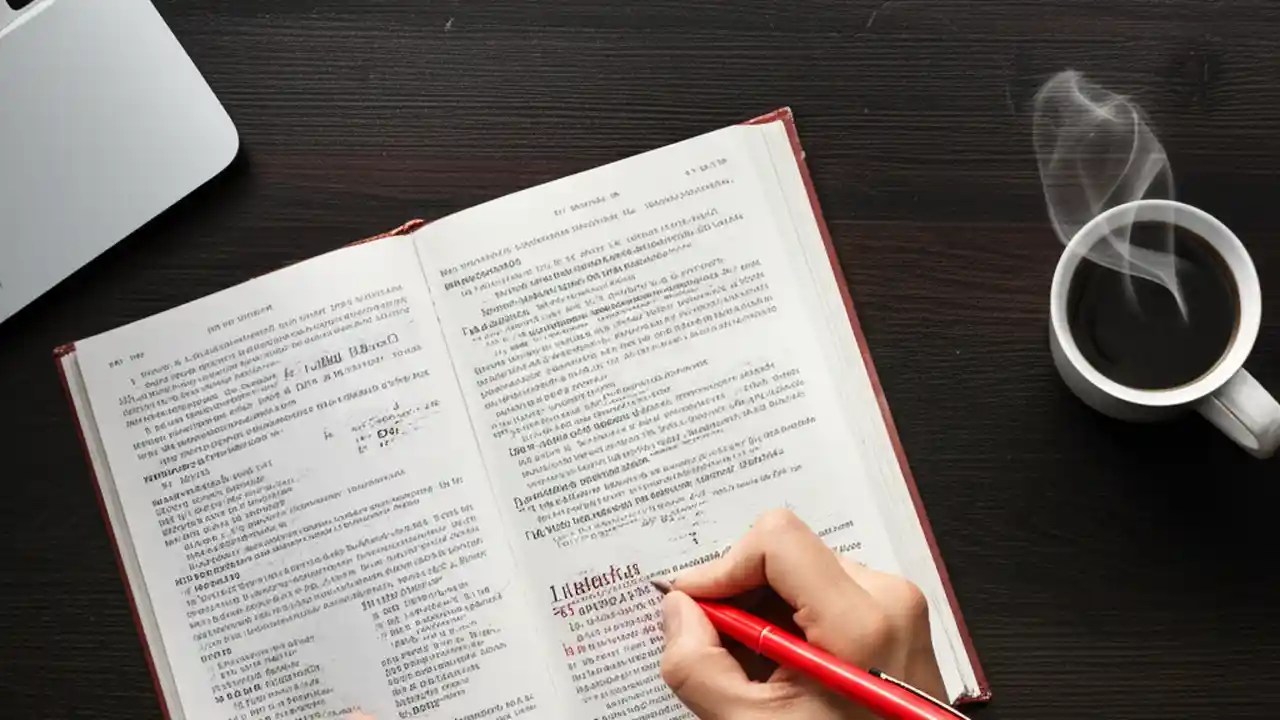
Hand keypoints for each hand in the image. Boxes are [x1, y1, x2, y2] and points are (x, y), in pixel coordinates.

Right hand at [659, 509, 944, 718]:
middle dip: (740, 594)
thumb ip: (699, 667)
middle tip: (720, 646)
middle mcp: (888, 597)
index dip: (723, 568)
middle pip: (787, 554)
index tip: (694, 605)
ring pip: (802, 572)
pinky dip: (791, 619)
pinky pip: (826, 591)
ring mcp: (897, 605)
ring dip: (764, 610)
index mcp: (860, 622)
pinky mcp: (896, 616)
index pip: (777, 540)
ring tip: (759, 667)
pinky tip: (786, 665)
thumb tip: (678, 609)